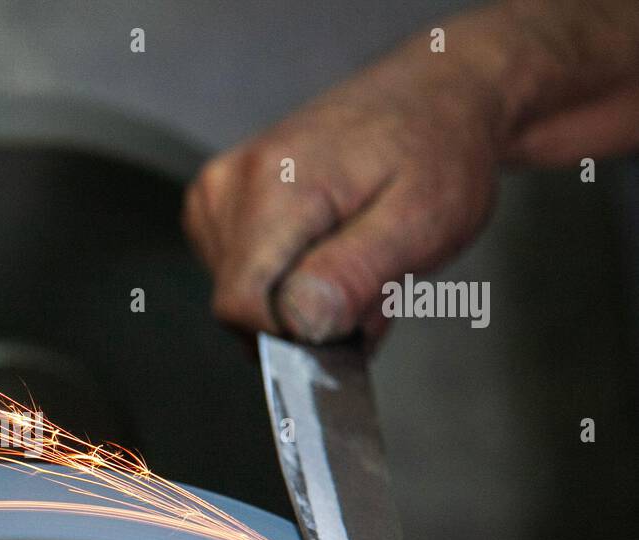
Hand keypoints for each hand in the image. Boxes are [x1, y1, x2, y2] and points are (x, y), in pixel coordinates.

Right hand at [182, 44, 502, 342]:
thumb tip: (298, 323)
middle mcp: (228, 186)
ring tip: (355, 256)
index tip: (349, 316)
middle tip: (370, 278)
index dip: (294, 333)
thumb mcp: (423, 219)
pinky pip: (241, 277)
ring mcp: (216, 193)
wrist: (434, 93)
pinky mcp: (216, 203)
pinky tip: (328, 247)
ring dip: (301, 302)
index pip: (240, 307)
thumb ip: (356, 274)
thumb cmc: (437, 150)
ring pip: (241, 300)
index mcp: (272, 186)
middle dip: (305, 317)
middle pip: (239, 309)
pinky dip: (287, 281)